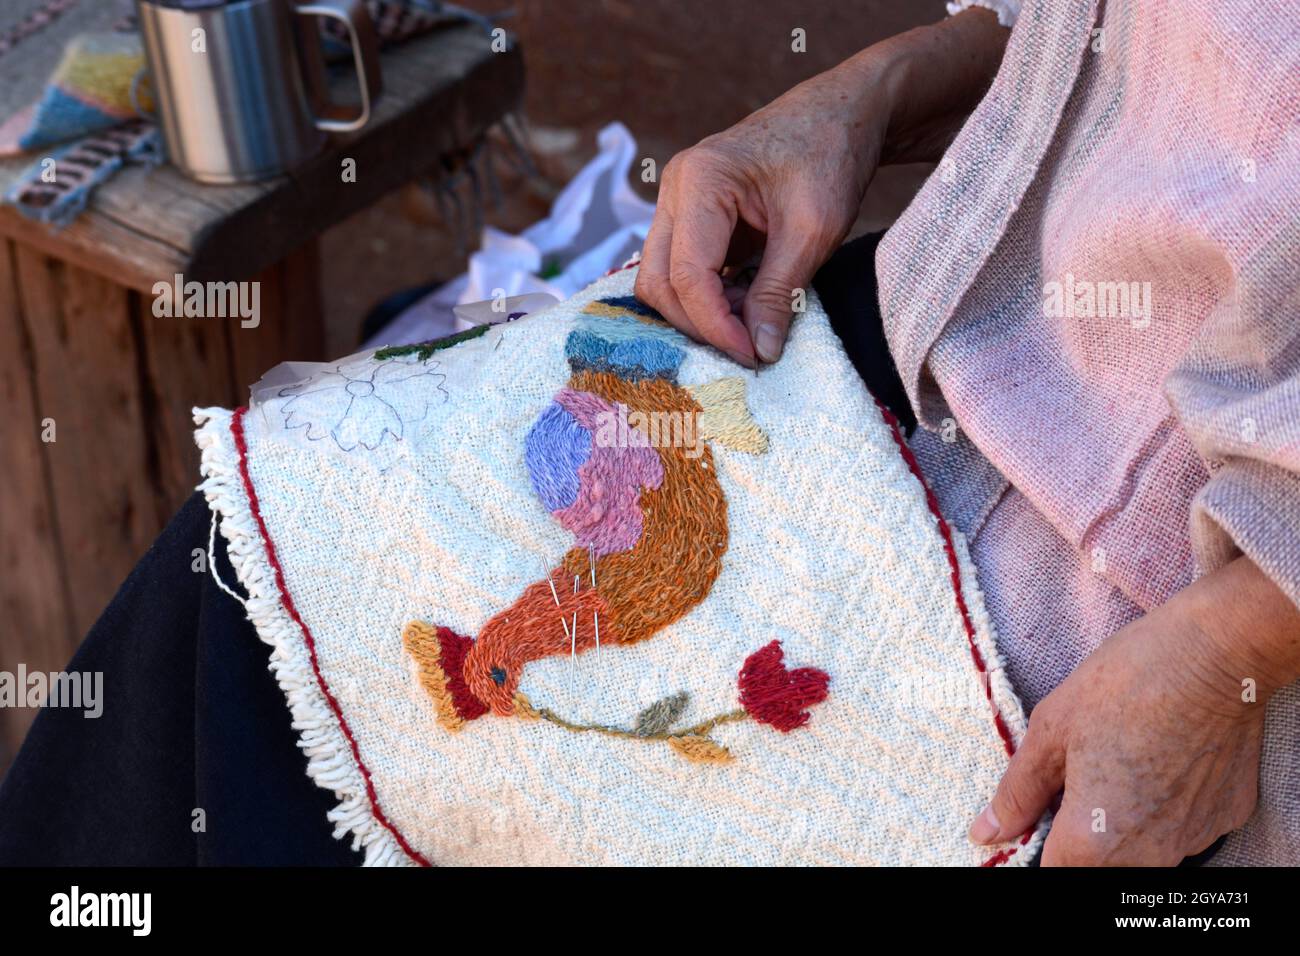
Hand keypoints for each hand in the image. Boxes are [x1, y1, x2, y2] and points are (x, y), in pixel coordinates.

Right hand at [634, 64, 884, 365]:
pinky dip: (709, 296)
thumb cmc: (831, 156)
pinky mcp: (691, 216)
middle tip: (750, 349)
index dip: (715, 326)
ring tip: (753, 324)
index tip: (754, 356)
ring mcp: (677, 201)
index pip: (688, 275)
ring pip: (662, 279)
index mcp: (700, 181)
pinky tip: (749, 303)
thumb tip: (760, 352)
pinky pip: (682, 269)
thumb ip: (780, 293)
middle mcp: (675, 188)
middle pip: (658, 282)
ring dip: (701, 313)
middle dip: (699, 325)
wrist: (840, 114)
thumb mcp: (813, 230)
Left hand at [970, 557, 1299, 864]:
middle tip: (1076, 778)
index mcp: (1096, 839)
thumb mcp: (1051, 730)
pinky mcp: (1224, 818)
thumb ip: (1018, 792)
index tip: (1037, 813)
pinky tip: (1160, 760)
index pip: (1054, 871)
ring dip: (1119, 824)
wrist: (1215, 653)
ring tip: (1120, 761)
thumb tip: (987, 833)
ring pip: (1140, 854)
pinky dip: (1161, 808)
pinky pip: (1179, 831)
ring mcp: (1192, 839)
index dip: (1037, 843)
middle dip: (1077, 835)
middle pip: (1096, 866)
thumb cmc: (1125, 683)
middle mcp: (1148, 854)